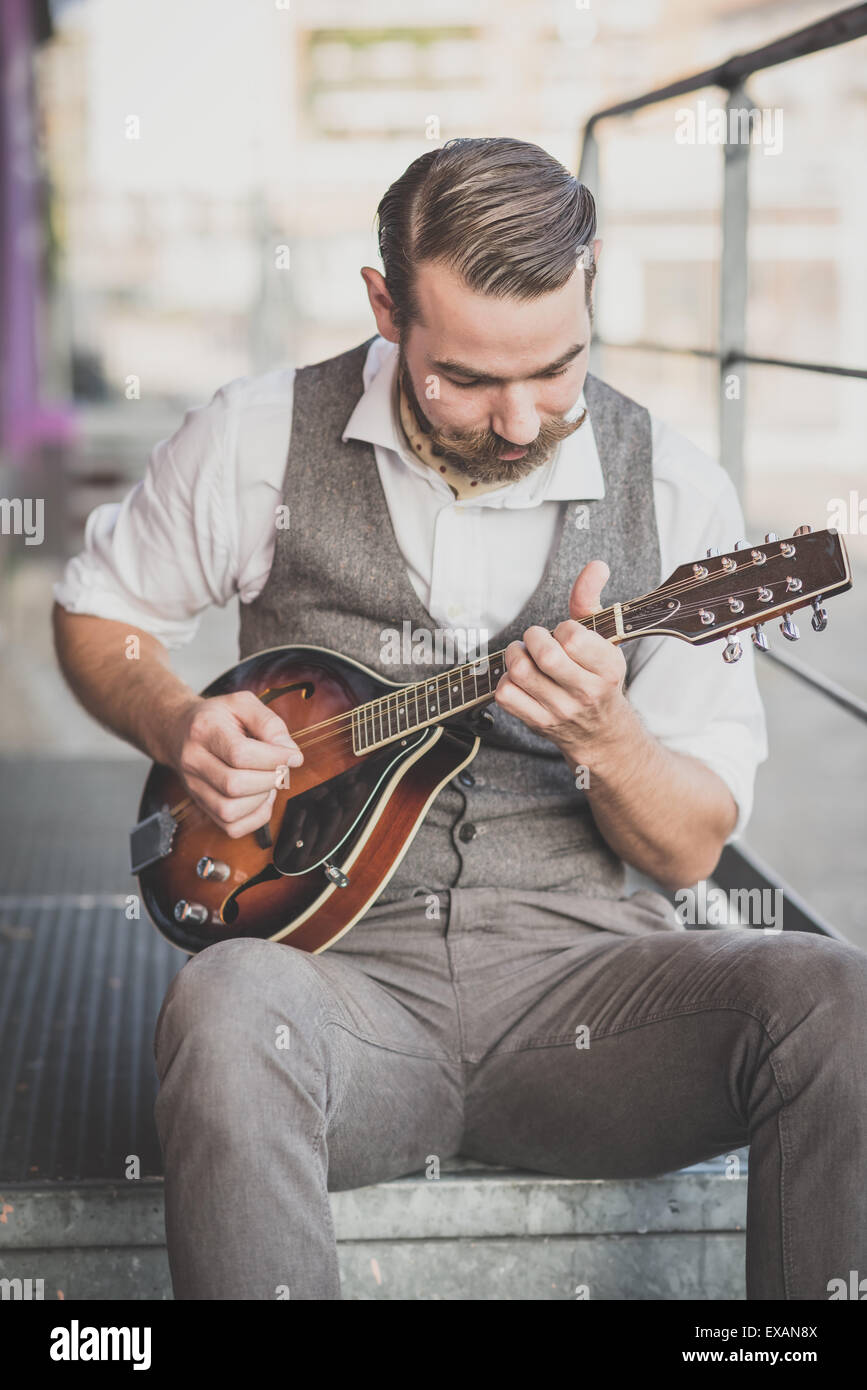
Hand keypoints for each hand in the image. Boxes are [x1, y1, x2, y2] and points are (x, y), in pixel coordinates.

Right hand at [167, 691, 303, 838]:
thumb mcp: (243, 704)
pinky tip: (260, 797)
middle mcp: (193, 761)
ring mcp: (194, 787)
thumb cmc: (216, 717)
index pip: (240, 753)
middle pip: (234, 785)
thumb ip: (270, 724)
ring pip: (229, 810)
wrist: (177, 730)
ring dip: (261, 800)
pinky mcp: (201, 805)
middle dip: (269, 779)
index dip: (274, 758)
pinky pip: (231, 827)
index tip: (293, 756)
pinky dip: (255, 818)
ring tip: (268, 781)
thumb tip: (291, 754)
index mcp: (203, 730)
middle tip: (281, 768)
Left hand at [493, 560, 628, 761]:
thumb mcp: (603, 640)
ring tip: (526, 655)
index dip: (562, 628)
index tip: (565, 634)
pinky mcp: (537, 723)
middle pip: (544, 656)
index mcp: (607, 669)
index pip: (573, 637)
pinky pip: (505, 695)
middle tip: (538, 640)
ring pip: (519, 672)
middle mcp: (586, 692)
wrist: (601, 732)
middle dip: (533, 638)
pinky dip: (506, 680)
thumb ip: (591, 601)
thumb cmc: (598, 677)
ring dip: (516, 655)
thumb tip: (596, 565)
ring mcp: (560, 711)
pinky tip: (520, 678)